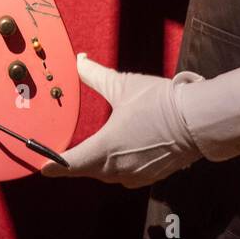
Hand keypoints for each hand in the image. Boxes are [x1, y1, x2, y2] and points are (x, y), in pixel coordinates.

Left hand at [40, 53, 204, 187]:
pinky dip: (121, 166)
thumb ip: (96, 75)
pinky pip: (127, 176)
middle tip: (67, 155)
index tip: (42, 168)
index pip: (71, 164)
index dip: (55, 165)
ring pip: (109, 175)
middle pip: (89, 170)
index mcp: (105, 149)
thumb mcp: (123, 85)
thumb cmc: (158, 102)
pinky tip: (125, 153)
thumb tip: (79, 61)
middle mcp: (117, 169)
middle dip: (79, 162)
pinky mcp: (152, 177)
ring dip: (101, 165)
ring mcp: (136, 176)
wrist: (197, 121)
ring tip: (96, 152)